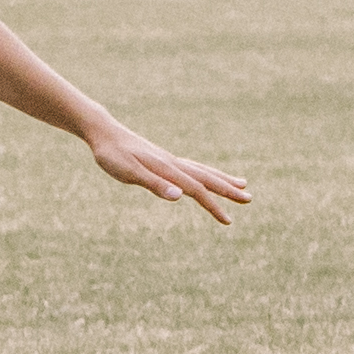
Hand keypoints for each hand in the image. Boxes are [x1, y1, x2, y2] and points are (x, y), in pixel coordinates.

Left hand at [82, 123, 248, 224]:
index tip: (228, 220)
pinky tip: (206, 177)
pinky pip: (192, 168)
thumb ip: (154, 184)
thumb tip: (179, 196)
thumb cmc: (112, 155)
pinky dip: (205, 173)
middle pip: (207, 177)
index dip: (213, 205)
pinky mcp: (164, 159)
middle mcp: (173, 163)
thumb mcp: (129, 173)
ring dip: (222, 179)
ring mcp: (170, 160)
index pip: (196, 190)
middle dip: (228, 189)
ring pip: (202, 170)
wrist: (104, 133)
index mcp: (168, 169)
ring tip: (241, 183)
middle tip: (249, 198)